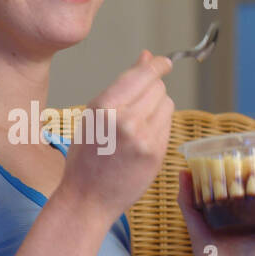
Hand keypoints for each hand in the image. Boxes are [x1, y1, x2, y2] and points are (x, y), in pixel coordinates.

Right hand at [59, 50, 174, 224]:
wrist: (87, 198)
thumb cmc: (86, 157)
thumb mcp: (94, 115)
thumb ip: (122, 86)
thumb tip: (146, 57)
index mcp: (104, 107)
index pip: (142, 74)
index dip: (157, 65)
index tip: (164, 62)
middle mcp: (126, 121)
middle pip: (157, 87)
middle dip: (151, 90)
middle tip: (137, 106)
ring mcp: (143, 138)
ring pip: (167, 104)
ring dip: (157, 109)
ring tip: (138, 126)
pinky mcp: (156, 154)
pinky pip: (168, 126)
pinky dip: (159, 127)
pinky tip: (142, 140)